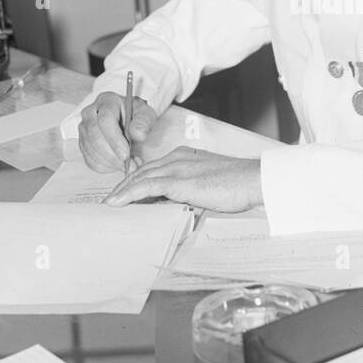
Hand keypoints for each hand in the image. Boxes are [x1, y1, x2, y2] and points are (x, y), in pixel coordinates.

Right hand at [79, 90, 157, 172]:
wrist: (127, 120)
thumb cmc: (135, 115)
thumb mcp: (145, 114)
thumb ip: (144, 122)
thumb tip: (138, 134)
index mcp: (106, 101)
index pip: (105, 120)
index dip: (115, 139)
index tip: (126, 154)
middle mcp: (90, 113)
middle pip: (95, 136)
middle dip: (111, 154)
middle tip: (127, 164)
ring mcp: (84, 129)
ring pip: (91, 150)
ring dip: (109, 162)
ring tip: (128, 165)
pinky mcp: (83, 143)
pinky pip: (89, 159)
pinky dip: (104, 166)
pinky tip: (117, 165)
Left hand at [103, 147, 262, 212]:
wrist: (253, 180)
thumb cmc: (238, 184)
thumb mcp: (210, 183)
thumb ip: (192, 188)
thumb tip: (179, 202)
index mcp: (185, 156)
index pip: (153, 168)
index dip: (136, 180)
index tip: (125, 192)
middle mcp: (177, 158)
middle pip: (141, 172)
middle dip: (123, 186)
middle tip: (111, 200)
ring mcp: (177, 168)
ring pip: (139, 178)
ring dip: (121, 192)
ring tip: (108, 205)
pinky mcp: (179, 181)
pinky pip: (146, 187)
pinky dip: (128, 194)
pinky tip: (116, 203)